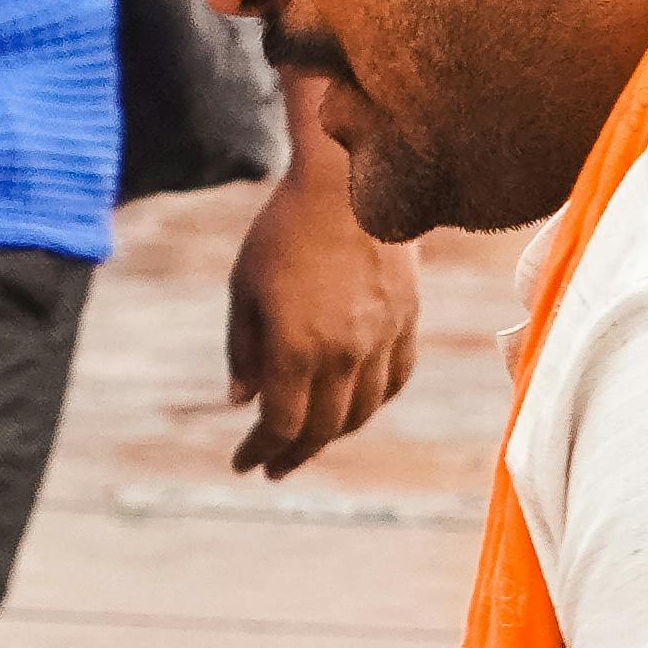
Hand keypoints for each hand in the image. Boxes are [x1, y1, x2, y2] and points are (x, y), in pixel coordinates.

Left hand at [226, 164, 419, 474]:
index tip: (243, 464)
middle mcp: (343, 354)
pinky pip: (394, 380)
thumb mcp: (244, 288)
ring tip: (309, 439)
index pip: (280, 425)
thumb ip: (243, 351)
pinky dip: (372, 402)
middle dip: (293, 454)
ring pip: (362, 412)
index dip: (259, 451)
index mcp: (296, 348)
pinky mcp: (407, 322)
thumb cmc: (284, 229)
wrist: (352, 182)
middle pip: (322, 429)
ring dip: (333, 434)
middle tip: (273, 465)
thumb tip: (241, 403)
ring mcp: (382, 340)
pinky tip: (353, 405)